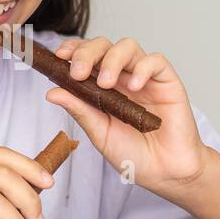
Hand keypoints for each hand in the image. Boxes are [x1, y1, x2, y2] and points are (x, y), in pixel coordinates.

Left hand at [45, 36, 210, 199]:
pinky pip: (156, 61)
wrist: (165, 173)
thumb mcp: (99, 133)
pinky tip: (134, 86)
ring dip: (112, 60)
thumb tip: (52, 92)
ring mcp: (145, 77)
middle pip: (103, 45)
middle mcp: (122, 76)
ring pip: (128, 46)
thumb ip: (79, 110)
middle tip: (78, 73)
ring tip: (106, 84)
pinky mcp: (168, 81)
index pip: (86, 55)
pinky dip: (142, 68)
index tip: (59, 56)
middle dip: (87, 53)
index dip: (73, 49)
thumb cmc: (133, 154)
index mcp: (103, 86)